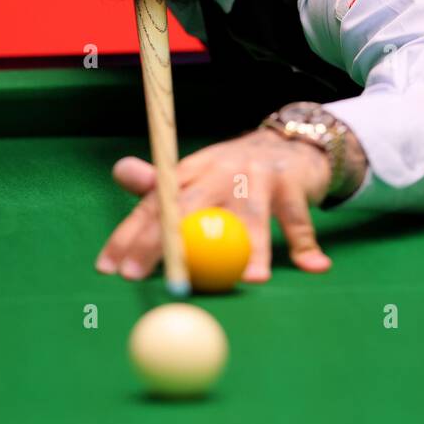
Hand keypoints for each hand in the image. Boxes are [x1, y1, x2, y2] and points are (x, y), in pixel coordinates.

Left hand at [96, 127, 332, 282]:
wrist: (290, 144)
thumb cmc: (233, 173)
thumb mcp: (196, 174)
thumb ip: (159, 183)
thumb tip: (118, 172)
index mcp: (192, 171)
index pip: (155, 202)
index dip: (130, 235)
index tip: (110, 269)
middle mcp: (221, 172)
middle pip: (189, 208)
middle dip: (165, 243)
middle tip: (153, 278)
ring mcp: (258, 178)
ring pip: (251, 217)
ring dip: (252, 249)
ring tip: (250, 280)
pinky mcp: (293, 186)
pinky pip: (298, 222)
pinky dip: (306, 247)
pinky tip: (314, 267)